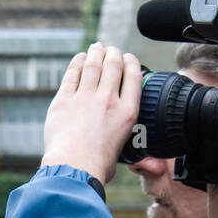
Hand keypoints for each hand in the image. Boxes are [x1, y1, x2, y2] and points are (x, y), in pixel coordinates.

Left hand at [41, 42, 141, 185]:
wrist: (73, 170)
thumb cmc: (98, 167)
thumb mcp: (124, 154)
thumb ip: (134, 148)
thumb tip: (154, 165)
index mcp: (127, 113)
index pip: (134, 77)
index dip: (131, 62)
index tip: (129, 58)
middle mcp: (108, 101)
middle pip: (113, 66)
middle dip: (113, 53)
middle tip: (111, 49)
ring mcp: (84, 98)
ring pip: (93, 65)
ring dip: (96, 53)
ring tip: (97, 47)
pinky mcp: (63, 101)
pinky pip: (72, 75)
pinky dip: (77, 63)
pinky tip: (79, 58)